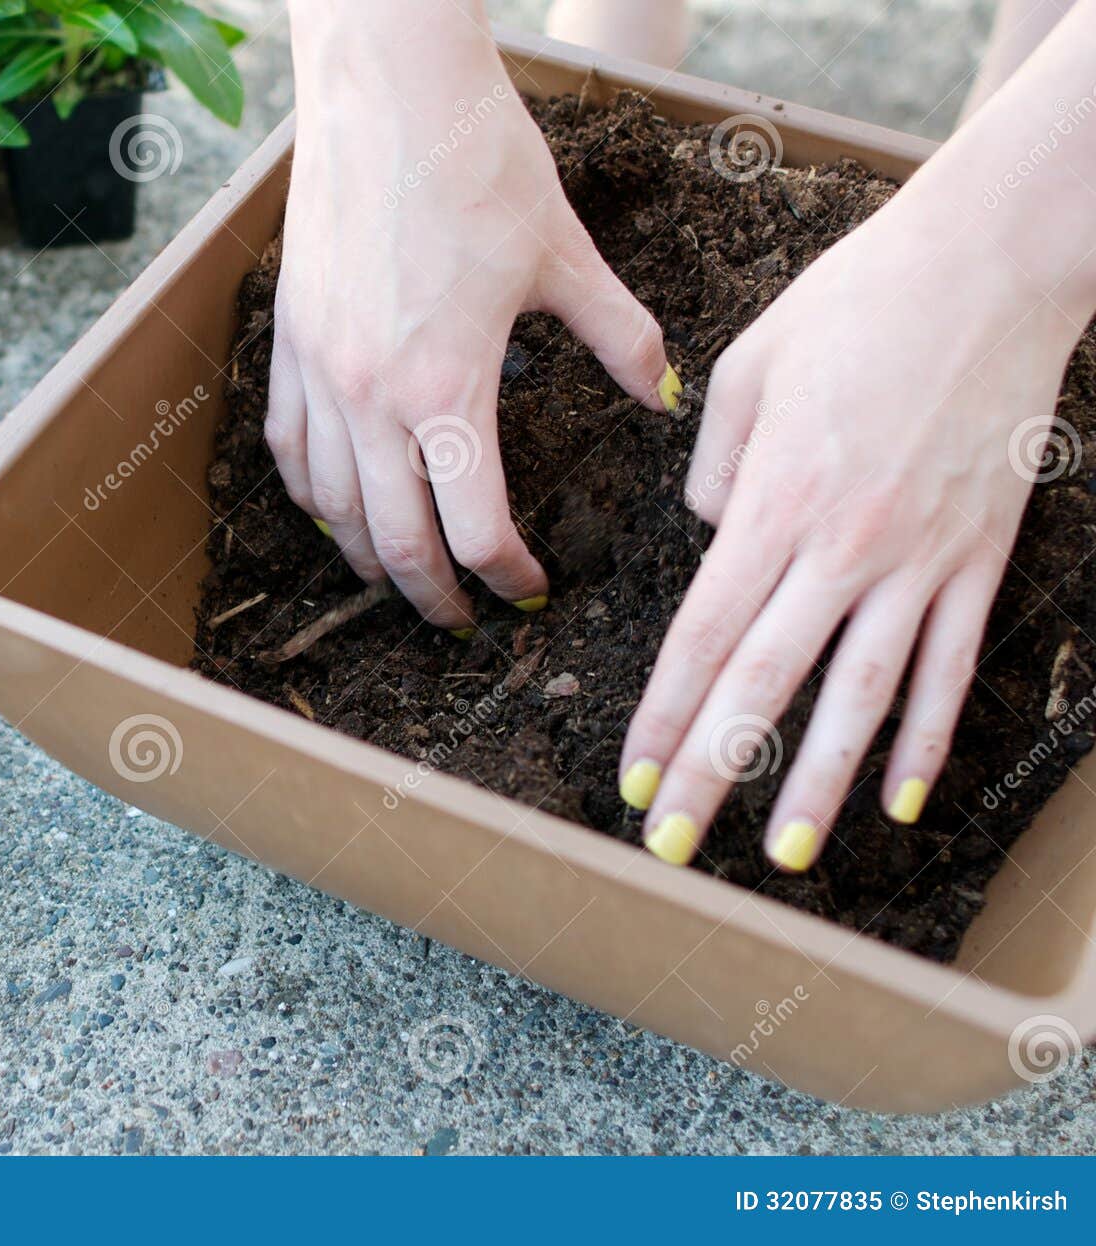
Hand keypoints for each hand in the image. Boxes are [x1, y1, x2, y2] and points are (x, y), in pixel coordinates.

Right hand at [275, 2, 674, 629]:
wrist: (386, 89)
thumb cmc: (478, 162)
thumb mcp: (565, 255)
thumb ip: (621, 338)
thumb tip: (664, 396)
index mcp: (448, 388)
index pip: (474, 529)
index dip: (507, 578)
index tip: (529, 591)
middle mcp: (372, 398)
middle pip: (395, 543)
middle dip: (432, 596)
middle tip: (459, 618)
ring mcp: (320, 373)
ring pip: (331, 509)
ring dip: (367, 556)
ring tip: (398, 574)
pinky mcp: (290, 342)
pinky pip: (289, 448)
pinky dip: (311, 494)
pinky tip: (332, 507)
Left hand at [619, 187, 1087, 871]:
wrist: (994, 259)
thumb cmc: (860, 300)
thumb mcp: (747, 368)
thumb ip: (713, 466)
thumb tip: (712, 533)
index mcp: (772, 500)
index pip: (702, 635)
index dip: (665, 717)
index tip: (637, 779)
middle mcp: (842, 545)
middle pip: (765, 684)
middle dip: (714, 773)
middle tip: (676, 847)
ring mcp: (920, 558)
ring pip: (862, 696)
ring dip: (820, 784)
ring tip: (786, 854)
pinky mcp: (982, 556)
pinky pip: (949, 665)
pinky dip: (924, 737)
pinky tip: (900, 798)